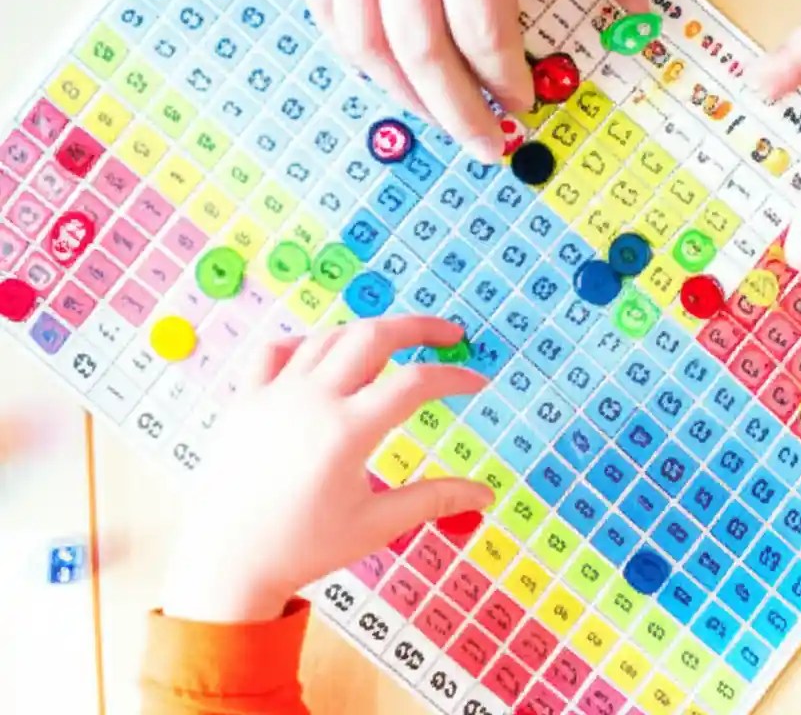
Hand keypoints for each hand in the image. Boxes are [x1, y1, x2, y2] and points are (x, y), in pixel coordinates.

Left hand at [160, 315, 493, 622]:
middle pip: (374, 337)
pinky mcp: (245, 401)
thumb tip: (485, 495)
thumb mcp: (376, 525)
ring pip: (328, 338)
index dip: (454, 378)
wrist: (225, 563)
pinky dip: (306, 344)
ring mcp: (274, 395)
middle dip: (419, 328)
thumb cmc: (303, 549)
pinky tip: (323, 355)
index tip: (478, 382)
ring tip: (396, 344)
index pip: (415, 384)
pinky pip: (276, 352)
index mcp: (347, 431)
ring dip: (369, 333)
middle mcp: (311, 400)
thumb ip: (433, 499)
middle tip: (450, 335)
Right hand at [306, 0, 649, 161]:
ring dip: (400, 93)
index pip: (478, 31)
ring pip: (359, 40)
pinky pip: (327, 12)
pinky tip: (389, 71)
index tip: (521, 102)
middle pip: (415, 51)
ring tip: (439, 116)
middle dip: (453, 110)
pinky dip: (356, 49)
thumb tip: (635, 10)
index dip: (502, 77)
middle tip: (484, 142)